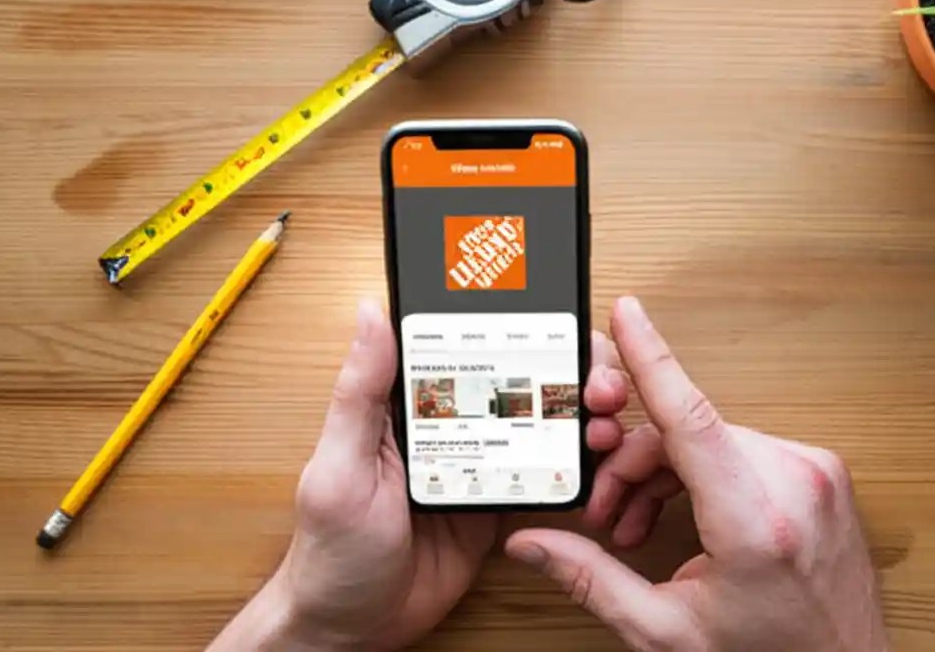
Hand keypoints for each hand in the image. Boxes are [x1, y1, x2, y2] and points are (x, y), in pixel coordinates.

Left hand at [209, 299, 629, 650]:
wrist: (354, 631)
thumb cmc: (331, 553)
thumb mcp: (340, 467)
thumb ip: (359, 394)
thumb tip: (371, 315)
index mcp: (406, 404)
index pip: (468, 345)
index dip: (518, 328)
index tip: (561, 322)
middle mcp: (447, 424)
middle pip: (517, 375)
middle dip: (568, 368)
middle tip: (597, 383)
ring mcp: (477, 462)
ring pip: (540, 419)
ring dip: (578, 413)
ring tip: (604, 422)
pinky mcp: (498, 502)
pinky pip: (544, 473)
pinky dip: (575, 465)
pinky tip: (599, 460)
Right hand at [506, 297, 888, 651]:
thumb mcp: (667, 630)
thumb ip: (591, 578)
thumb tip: (534, 543)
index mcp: (755, 521)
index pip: (691, 416)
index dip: (652, 357)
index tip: (628, 313)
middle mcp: (794, 484)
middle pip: (685, 433)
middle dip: (632, 467)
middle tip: (608, 517)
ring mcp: (817, 474)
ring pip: (711, 438)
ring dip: (664, 472)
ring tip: (639, 526)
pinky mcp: (823, 474)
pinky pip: (743, 449)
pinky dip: (704, 473)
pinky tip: (683, 516)